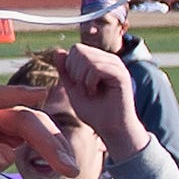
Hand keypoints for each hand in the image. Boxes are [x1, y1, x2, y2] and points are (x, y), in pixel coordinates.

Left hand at [57, 44, 149, 161]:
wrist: (112, 130)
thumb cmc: (95, 112)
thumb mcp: (73, 90)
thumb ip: (65, 71)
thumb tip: (58, 51)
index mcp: (100, 61)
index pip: (76, 49)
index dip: (69, 67)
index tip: (77, 85)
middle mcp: (109, 59)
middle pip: (79, 50)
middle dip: (74, 72)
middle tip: (83, 89)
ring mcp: (116, 65)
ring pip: (87, 58)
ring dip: (81, 79)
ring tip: (90, 92)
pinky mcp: (121, 74)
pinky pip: (95, 68)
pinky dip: (89, 82)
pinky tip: (95, 93)